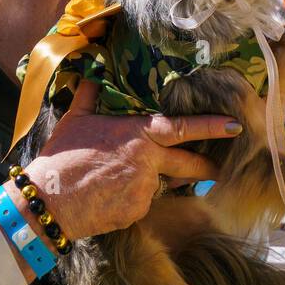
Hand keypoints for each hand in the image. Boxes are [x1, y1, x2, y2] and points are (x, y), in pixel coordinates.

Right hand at [24, 80, 241, 239]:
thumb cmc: (62, 157)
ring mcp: (145, 189)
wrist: (48, 200)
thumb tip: (92, 73)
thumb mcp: (76, 119)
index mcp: (139, 134)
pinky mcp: (138, 212)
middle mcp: (149, 161)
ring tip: (124, 181)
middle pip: (190, 166)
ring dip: (155, 183)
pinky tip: (112, 198)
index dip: (213, 127)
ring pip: (162, 185)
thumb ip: (91, 96)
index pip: (185, 128)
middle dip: (207, 168)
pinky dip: (134, 201)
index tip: (235, 125)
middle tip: (218, 169)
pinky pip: (144, 204)